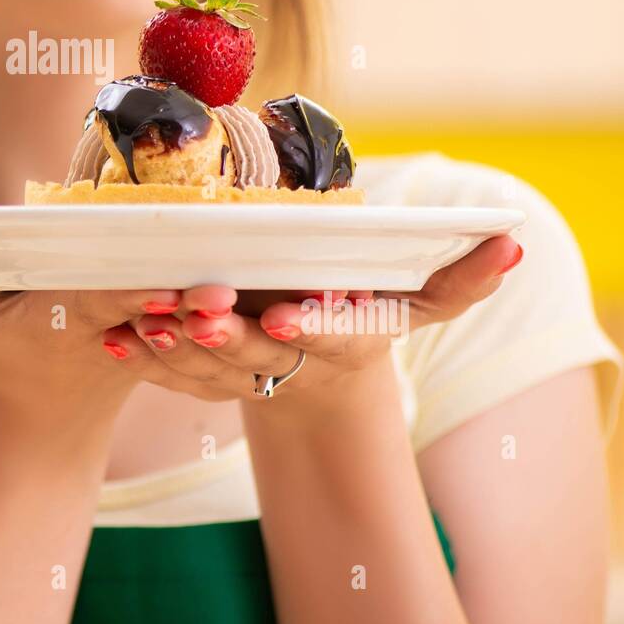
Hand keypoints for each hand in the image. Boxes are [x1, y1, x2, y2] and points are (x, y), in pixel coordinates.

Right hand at [0, 235, 238, 425]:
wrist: (56, 394)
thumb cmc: (5, 341)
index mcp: (76, 313)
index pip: (104, 301)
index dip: (131, 296)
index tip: (162, 289)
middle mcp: (124, 319)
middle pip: (159, 305)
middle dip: (190, 303)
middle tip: (224, 292)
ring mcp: (157, 326)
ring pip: (197, 316)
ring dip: (226, 314)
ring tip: (256, 295)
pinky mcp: (182, 324)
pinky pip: (216, 319)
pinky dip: (243, 311)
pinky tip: (283, 283)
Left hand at [99, 234, 524, 413]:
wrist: (324, 374)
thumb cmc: (371, 313)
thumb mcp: (421, 301)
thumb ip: (461, 278)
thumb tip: (511, 243)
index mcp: (345, 338)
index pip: (331, 333)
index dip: (310, 326)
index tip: (284, 315)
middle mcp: (296, 361)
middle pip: (260, 352)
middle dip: (229, 334)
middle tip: (196, 310)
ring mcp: (249, 375)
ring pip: (210, 367)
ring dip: (177, 345)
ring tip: (145, 317)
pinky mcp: (209, 379)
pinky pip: (174, 375)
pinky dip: (145, 360)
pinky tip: (113, 339)